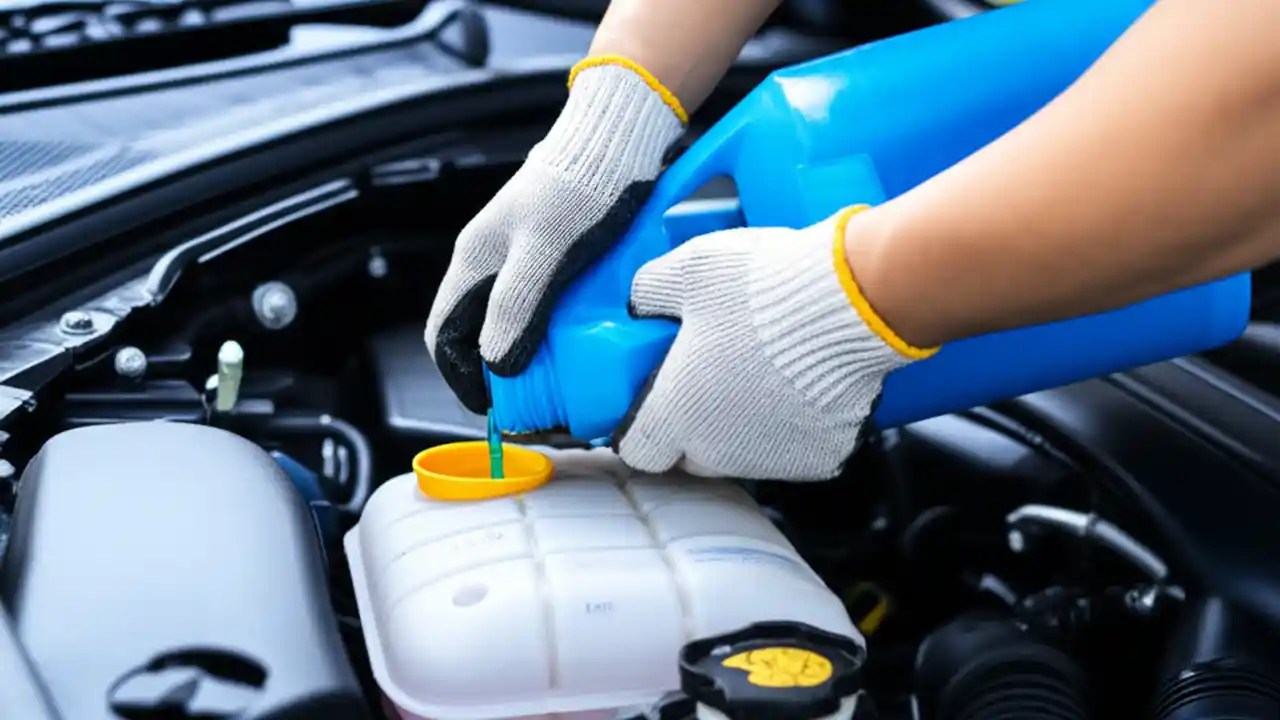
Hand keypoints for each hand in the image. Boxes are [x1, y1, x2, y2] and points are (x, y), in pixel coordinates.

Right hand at [424, 57, 685, 412]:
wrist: (616, 137)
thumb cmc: (580, 185)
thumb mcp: (545, 250)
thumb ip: (517, 305)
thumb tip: (496, 365)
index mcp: (474, 261)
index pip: (443, 337)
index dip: (460, 379)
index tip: (493, 408)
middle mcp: (489, 263)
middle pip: (475, 334)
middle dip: (494, 374)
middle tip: (532, 404)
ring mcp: (519, 259)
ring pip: (508, 322)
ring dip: (526, 356)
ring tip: (557, 382)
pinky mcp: (551, 256)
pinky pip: (538, 307)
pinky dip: (551, 334)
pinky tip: (578, 344)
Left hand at [614, 206, 937, 480]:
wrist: (850, 304)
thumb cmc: (762, 290)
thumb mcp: (687, 270)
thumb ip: (649, 290)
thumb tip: (640, 301)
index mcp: (676, 415)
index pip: (641, 450)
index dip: (645, 426)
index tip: (655, 404)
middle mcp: (720, 451)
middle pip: (694, 456)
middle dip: (696, 425)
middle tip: (712, 377)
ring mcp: (773, 460)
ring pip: (745, 454)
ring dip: (746, 427)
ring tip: (764, 372)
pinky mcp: (821, 459)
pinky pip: (798, 449)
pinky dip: (798, 426)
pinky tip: (804, 385)